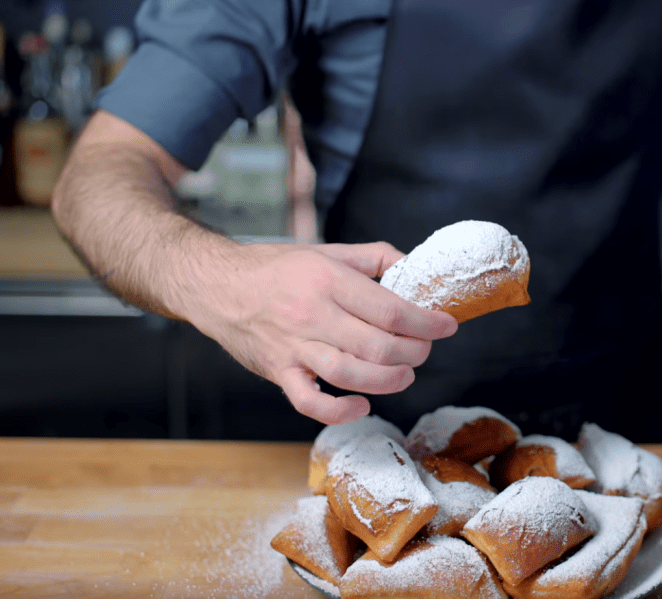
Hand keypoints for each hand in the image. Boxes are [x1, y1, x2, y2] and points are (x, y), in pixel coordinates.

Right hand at [187, 241, 457, 424]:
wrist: (216, 285)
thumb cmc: (275, 268)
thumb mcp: (326, 251)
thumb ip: (372, 258)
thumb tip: (413, 267)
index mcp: (327, 280)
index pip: (389, 307)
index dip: (425, 322)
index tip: (446, 326)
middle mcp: (311, 314)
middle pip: (376, 345)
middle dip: (414, 352)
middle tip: (424, 350)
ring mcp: (292, 347)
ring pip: (349, 374)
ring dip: (387, 380)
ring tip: (404, 374)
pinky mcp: (277, 372)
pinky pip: (309, 401)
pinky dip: (339, 410)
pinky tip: (361, 405)